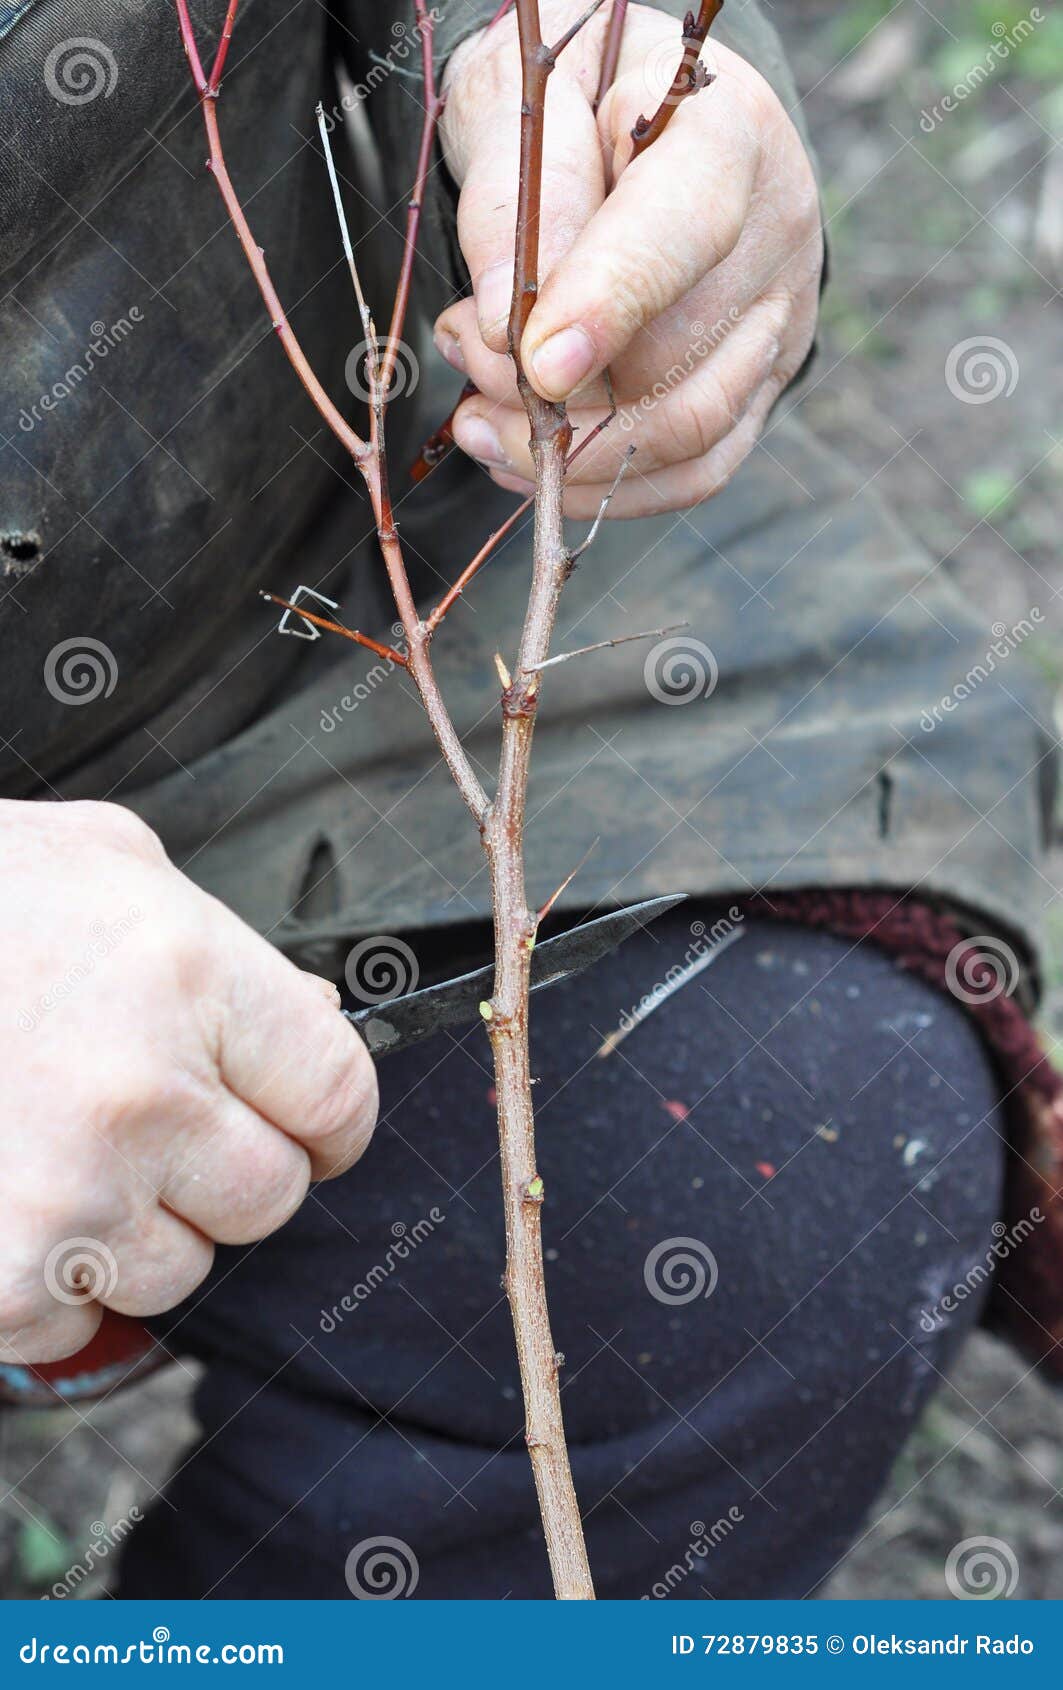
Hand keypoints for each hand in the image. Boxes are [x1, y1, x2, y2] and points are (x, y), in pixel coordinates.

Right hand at [0, 800, 376, 1363]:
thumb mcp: (107, 862)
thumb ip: (223, 946)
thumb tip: (313, 1019)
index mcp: (187, 974)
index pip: (338, 1093)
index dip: (325, 1117)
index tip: (303, 1123)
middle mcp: (142, 1093)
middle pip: (272, 1195)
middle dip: (225, 1170)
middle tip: (154, 1127)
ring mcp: (67, 1195)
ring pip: (181, 1270)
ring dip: (135, 1230)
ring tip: (56, 1149)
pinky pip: (79, 1325)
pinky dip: (52, 1284)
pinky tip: (8, 1201)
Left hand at [436, 1, 821, 518]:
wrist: (647, 120)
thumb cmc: (578, 99)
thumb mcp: (528, 101)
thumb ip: (515, 197)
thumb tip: (505, 327)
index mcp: (727, 131)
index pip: (685, 229)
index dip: (608, 303)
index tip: (533, 361)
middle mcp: (777, 232)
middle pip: (675, 357)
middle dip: (547, 390)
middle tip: (465, 354)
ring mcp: (779, 318)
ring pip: (688, 432)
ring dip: (566, 453)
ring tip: (477, 420)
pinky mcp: (763, 385)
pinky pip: (697, 471)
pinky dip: (600, 487)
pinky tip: (524, 462)